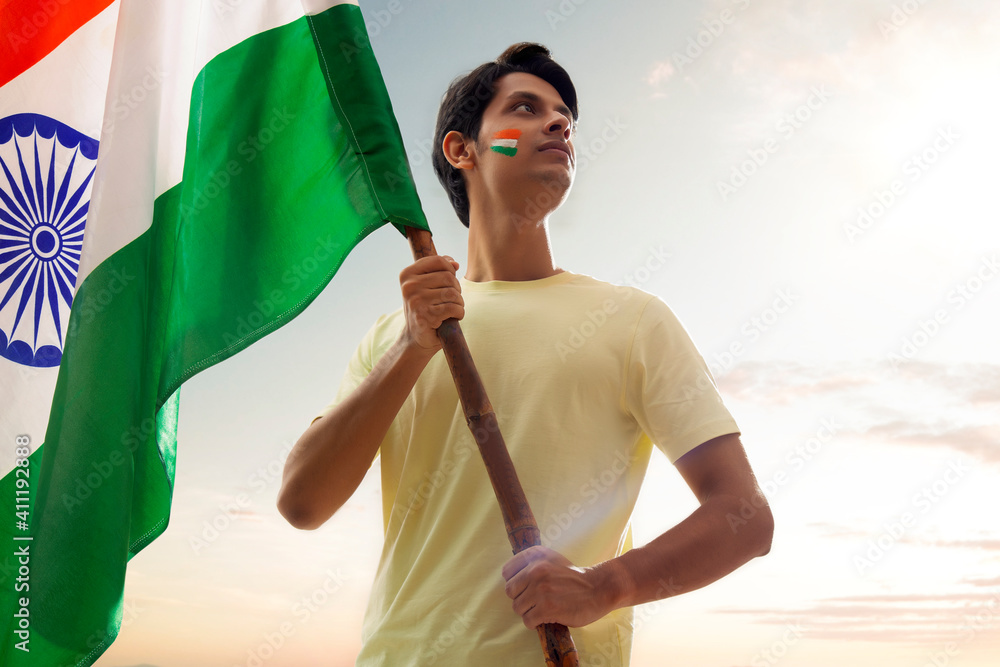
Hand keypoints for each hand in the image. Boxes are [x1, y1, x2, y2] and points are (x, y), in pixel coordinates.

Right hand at [398, 255, 463, 353]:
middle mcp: (409, 286)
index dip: (450, 270)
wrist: (415, 338)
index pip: (438, 260)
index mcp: (407, 274)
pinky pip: (453, 308)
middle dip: (457, 289)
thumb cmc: (424, 308)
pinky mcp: (425, 316)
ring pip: (453, 293)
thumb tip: (455, 263)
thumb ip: (439, 270)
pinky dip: (459, 313)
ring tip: (453, 308)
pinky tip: (453, 317)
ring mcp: (416, 301)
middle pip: (448, 277)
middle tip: (452, 299)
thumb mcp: (427, 285)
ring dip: (459, 302)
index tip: (449, 282)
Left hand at [501, 545, 619, 628]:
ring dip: (528, 612)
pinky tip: (546, 617)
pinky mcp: (547, 608)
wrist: (599, 588)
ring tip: (542, 609)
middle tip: (535, 601)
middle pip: (510, 591)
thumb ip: (531, 565)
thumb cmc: (573, 577)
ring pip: (517, 607)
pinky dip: (535, 623)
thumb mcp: (552, 560)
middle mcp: (536, 569)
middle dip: (521, 598)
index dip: (515, 583)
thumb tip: (509, 580)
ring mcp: (541, 589)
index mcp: (535, 555)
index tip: (526, 587)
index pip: (507, 571)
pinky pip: (528, 620)